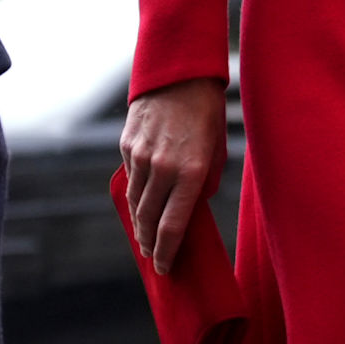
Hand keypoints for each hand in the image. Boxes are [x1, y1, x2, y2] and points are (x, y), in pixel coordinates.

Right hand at [120, 80, 228, 275]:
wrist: (179, 74)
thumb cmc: (206, 112)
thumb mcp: (217, 148)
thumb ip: (205, 180)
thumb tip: (193, 206)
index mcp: (192, 172)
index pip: (173, 226)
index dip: (167, 253)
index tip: (164, 269)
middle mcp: (164, 168)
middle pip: (149, 220)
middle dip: (150, 245)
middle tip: (153, 259)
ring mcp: (141, 157)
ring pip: (135, 203)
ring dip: (139, 225)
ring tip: (144, 240)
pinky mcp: (127, 146)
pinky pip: (130, 180)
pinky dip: (134, 197)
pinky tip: (139, 207)